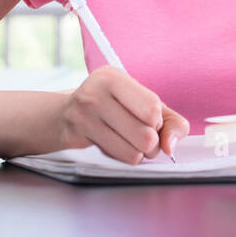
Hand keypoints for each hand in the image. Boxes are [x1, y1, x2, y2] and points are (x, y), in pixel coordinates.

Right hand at [57, 66, 189, 163]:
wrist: (65, 114)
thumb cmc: (113, 107)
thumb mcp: (143, 102)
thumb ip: (171, 121)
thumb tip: (170, 146)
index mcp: (113, 77)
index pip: (152, 108)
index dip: (157, 120)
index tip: (147, 118)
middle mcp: (94, 93)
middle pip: (146, 135)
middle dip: (151, 142)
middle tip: (141, 134)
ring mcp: (82, 116)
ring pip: (134, 152)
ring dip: (139, 153)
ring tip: (130, 141)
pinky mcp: (74, 137)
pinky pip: (117, 159)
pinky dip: (124, 157)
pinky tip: (114, 144)